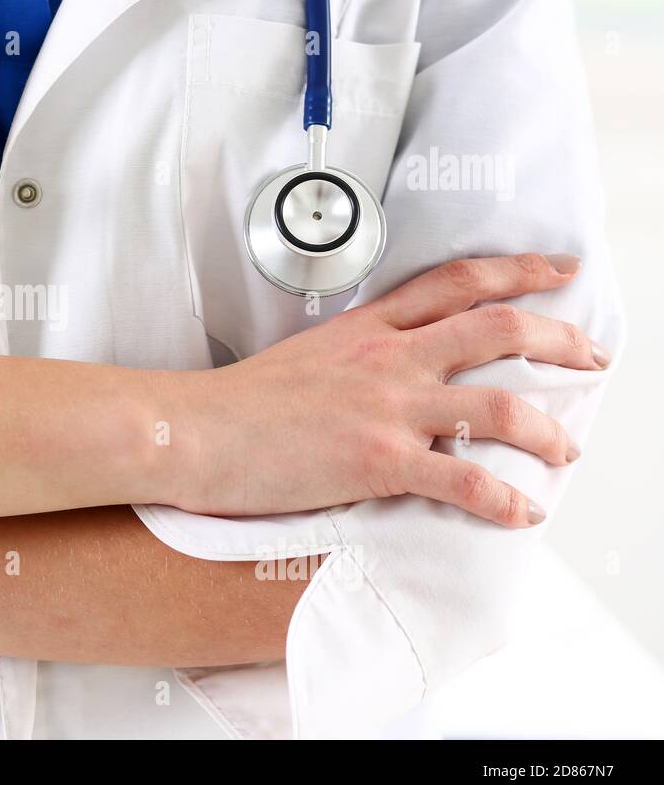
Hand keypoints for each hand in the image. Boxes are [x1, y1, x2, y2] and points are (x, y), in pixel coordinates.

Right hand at [179, 255, 609, 527]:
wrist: (192, 432)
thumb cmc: (236, 404)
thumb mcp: (304, 357)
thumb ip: (356, 356)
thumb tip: (390, 374)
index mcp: (367, 328)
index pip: (457, 282)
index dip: (518, 271)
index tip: (556, 271)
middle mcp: (387, 358)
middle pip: (498, 329)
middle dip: (561, 340)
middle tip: (592, 355)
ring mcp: (386, 408)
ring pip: (499, 405)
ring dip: (548, 430)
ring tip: (566, 449)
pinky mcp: (378, 461)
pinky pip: (464, 480)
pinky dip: (504, 500)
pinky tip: (522, 513)